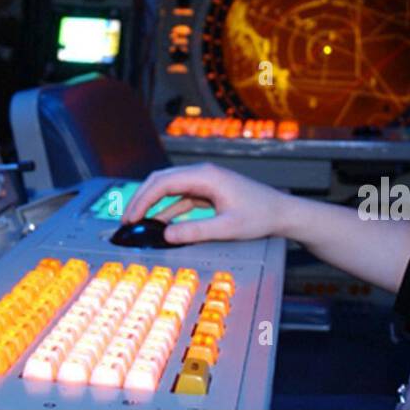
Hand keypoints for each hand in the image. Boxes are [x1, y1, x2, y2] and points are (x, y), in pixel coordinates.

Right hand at [122, 163, 290, 244]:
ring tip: (137, 222)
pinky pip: (180, 197)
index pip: (163, 183)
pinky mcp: (208, 191)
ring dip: (152, 203)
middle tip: (127, 220)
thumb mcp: (227, 228)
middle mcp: (202, 174)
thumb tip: (166, 235)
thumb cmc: (260, 216)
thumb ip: (195, 231)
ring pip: (169, 188)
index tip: (131, 218)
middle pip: (162, 180)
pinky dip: (167, 209)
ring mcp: (204, 181)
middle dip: (142, 199)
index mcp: (205, 176)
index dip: (143, 200)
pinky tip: (159, 224)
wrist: (281, 212)